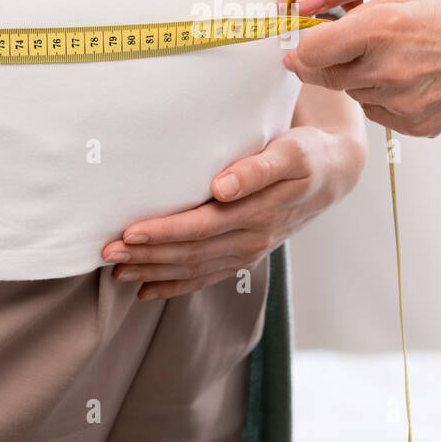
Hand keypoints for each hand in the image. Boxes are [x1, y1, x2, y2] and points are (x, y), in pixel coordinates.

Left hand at [101, 86, 366, 299]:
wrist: (333, 172)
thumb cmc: (305, 153)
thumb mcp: (290, 152)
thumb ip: (257, 168)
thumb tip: (222, 186)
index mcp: (260, 212)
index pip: (202, 227)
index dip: (165, 232)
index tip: (130, 232)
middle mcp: (253, 238)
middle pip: (191, 252)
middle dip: (147, 255)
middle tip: (107, 252)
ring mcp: (250, 250)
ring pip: (194, 268)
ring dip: (154, 272)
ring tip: (117, 271)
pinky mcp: (247, 254)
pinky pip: (207, 277)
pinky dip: (176, 286)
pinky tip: (148, 290)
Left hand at [284, 0, 440, 136]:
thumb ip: (361, 10)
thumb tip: (319, 29)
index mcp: (383, 27)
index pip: (310, 50)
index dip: (302, 46)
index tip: (304, 40)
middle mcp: (386, 69)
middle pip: (325, 76)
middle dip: (325, 62)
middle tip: (341, 47)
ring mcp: (400, 103)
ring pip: (353, 93)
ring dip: (357, 76)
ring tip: (392, 55)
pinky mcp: (415, 126)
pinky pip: (379, 111)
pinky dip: (382, 96)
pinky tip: (410, 76)